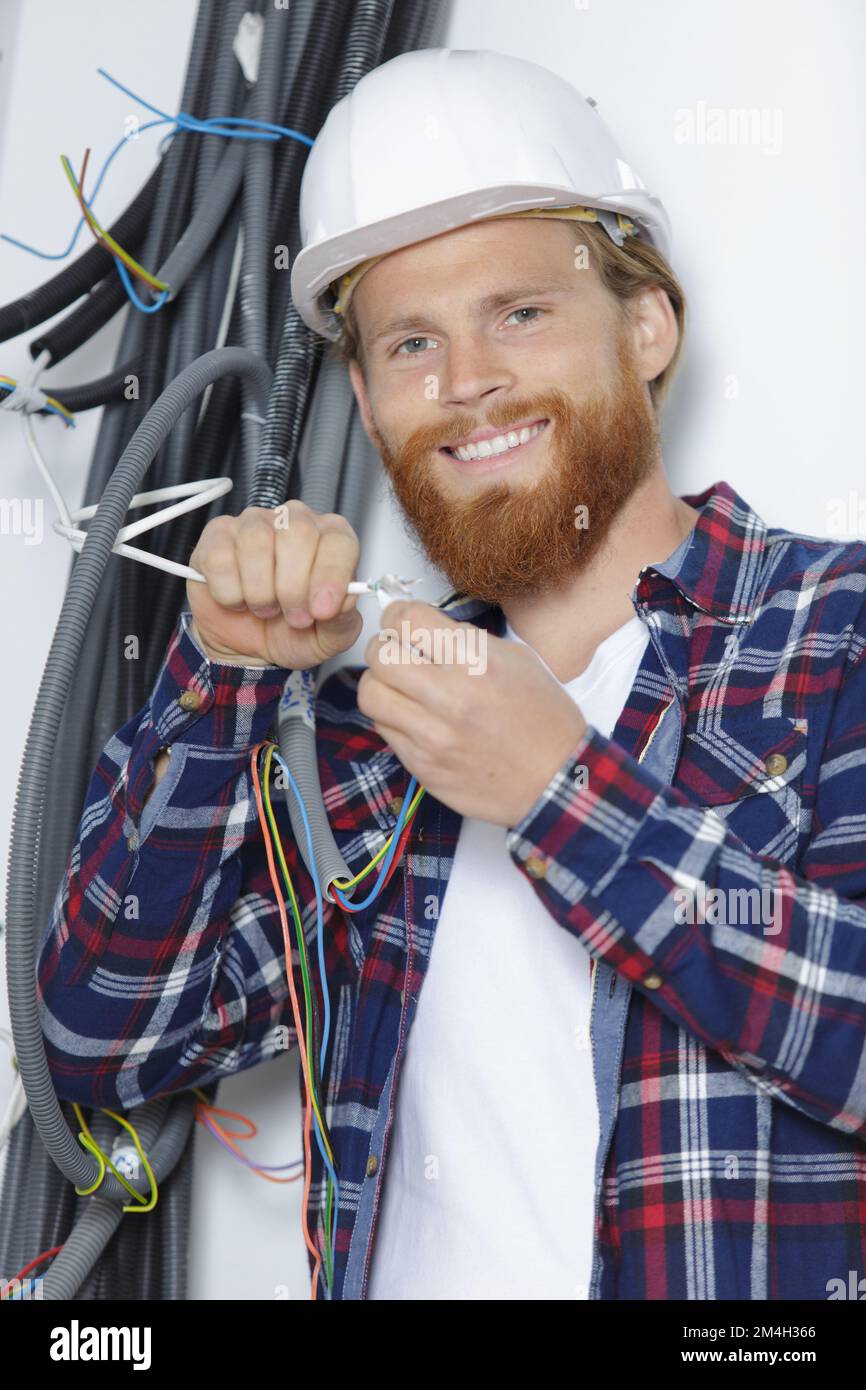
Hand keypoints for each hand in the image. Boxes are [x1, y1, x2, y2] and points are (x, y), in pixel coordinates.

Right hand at [186, 503, 363, 667]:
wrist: (248, 645)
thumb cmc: (292, 632)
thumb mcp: (327, 638)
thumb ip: (342, 621)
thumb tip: (340, 602)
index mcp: (331, 539)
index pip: (339, 541)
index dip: (331, 576)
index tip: (322, 610)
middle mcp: (295, 521)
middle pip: (298, 533)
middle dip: (293, 587)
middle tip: (293, 616)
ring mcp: (254, 524)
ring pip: (257, 541)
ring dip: (260, 590)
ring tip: (264, 608)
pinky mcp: (218, 535)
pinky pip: (220, 557)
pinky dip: (229, 591)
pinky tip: (238, 599)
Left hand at [357, 601, 588, 826]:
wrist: (555, 780)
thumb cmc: (543, 720)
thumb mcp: (518, 660)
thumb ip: (469, 641)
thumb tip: (427, 631)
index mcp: (476, 663)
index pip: (408, 621)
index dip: (397, 615)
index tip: (400, 621)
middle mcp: (449, 697)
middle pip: (379, 655)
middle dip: (383, 646)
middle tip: (395, 651)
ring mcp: (432, 735)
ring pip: (371, 694)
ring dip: (380, 684)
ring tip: (399, 686)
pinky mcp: (422, 765)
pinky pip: (385, 730)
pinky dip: (393, 717)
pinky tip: (414, 717)